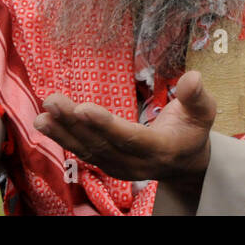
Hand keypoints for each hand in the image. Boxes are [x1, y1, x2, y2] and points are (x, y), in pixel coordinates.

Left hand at [34, 70, 213, 186]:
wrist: (185, 161)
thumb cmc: (193, 129)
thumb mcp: (203, 112)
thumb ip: (196, 96)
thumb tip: (193, 77)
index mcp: (161, 150)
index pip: (131, 138)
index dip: (107, 125)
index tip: (84, 107)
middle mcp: (137, 164)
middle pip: (102, 145)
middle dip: (75, 124)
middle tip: (53, 102)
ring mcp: (119, 167)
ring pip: (88, 151)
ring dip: (63, 132)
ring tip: (42, 115)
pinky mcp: (107, 164)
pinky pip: (83, 151)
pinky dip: (64, 137)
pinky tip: (45, 124)